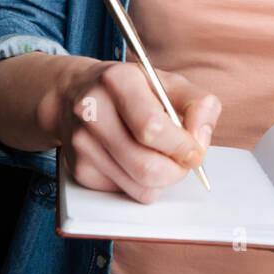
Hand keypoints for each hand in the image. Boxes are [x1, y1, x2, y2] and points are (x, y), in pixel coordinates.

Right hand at [48, 58, 221, 203]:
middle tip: (184, 159)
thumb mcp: (167, 82)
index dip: (182, 145)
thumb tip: (201, 139)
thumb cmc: (130, 88)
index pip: (152, 129)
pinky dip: (141, 183)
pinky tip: (135, 159)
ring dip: (162, 179)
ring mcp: (81, 144)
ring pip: (140, 187)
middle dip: (177, 170)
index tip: (195, 148)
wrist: (72, 93)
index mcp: (117, 81)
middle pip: (147, 167)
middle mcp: (92, 112)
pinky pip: (126, 193)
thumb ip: (198, 104)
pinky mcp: (79, 170)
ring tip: (161, 156)